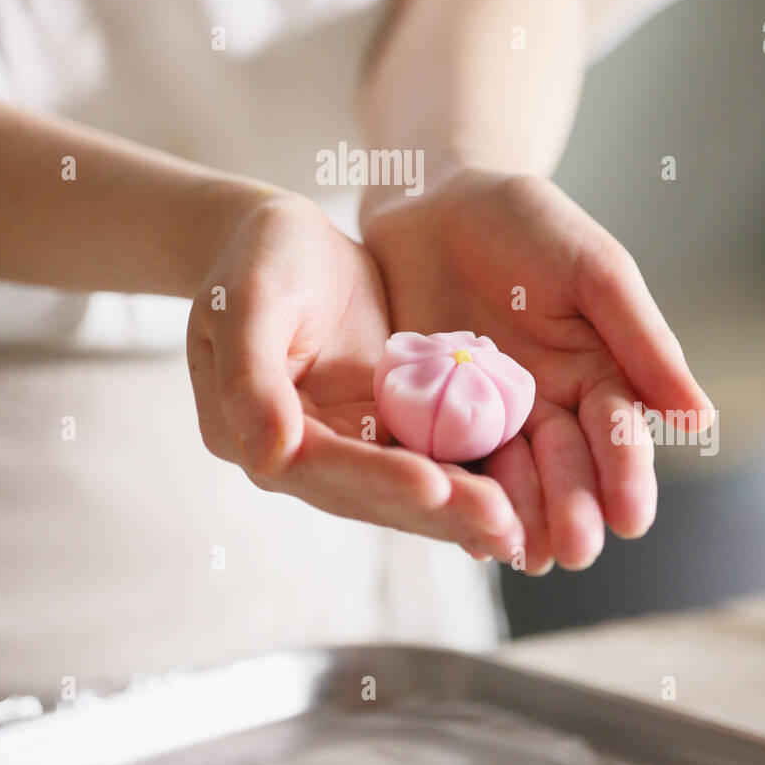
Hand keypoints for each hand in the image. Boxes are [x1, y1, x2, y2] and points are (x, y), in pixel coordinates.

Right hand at [187, 191, 517, 554]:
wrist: (286, 237)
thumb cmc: (258, 255)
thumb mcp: (247, 301)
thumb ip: (250, 377)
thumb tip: (267, 457)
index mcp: (247, 433)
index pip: (318, 465)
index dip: (375, 478)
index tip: (432, 486)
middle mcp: (296, 454)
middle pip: (369, 492)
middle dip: (435, 510)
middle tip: (501, 524)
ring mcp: (344, 442)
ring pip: (404, 486)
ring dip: (458, 509)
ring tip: (516, 527)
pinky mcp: (382, 425)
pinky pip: (427, 454)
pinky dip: (468, 475)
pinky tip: (518, 495)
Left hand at [361, 170, 712, 572]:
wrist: (433, 195)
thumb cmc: (524, 222)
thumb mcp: (592, 270)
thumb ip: (641, 339)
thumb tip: (698, 418)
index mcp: (596, 373)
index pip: (615, 433)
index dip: (625, 475)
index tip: (632, 517)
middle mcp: (544, 405)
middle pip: (561, 466)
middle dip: (569, 508)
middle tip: (571, 551)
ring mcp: (483, 413)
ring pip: (504, 474)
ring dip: (513, 515)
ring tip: (518, 553)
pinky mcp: (424, 409)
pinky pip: (438, 454)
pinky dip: (447, 487)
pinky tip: (452, 521)